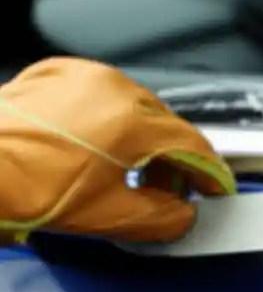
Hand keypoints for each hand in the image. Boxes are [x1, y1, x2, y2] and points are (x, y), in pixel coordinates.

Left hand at [0, 57, 234, 243]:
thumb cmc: (17, 188)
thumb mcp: (106, 217)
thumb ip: (163, 218)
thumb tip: (181, 214)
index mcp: (132, 121)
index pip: (194, 145)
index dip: (209, 174)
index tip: (213, 189)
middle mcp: (112, 88)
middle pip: (167, 125)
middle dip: (173, 162)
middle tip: (169, 194)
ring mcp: (83, 77)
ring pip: (136, 108)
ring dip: (142, 141)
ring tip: (128, 176)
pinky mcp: (56, 74)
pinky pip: (101, 96)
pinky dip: (108, 122)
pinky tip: (96, 150)